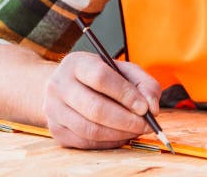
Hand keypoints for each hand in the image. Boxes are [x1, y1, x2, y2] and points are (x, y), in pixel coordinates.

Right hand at [44, 51, 161, 148]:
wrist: (65, 87)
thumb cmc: (99, 77)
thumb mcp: (122, 70)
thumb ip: (144, 84)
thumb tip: (152, 108)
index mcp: (76, 63)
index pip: (100, 78)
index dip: (125, 94)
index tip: (145, 107)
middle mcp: (59, 85)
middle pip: (95, 108)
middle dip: (126, 120)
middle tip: (146, 125)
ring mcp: (54, 110)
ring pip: (91, 129)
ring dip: (120, 134)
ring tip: (137, 130)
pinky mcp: (56, 131)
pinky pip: (87, 142)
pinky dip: (109, 142)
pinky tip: (121, 135)